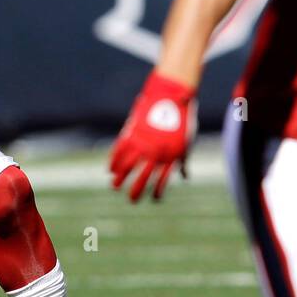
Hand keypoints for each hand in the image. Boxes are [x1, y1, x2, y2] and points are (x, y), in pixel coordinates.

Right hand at [110, 71, 196, 201]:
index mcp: (170, 155)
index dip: (158, 191)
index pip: (163, 179)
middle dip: (137, 190)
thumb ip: (181, 160)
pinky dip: (114, 160)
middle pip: (143, 176)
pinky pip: (120, 150)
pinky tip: (110, 169)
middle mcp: (155, 152)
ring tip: (115, 186)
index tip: (154, 199)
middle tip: (131, 200)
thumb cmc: (182, 119)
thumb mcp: (186, 142)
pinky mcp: (132, 132)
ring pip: (128, 165)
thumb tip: (184, 176)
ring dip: (120, 177)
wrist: (171, 96)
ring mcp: (142, 142)